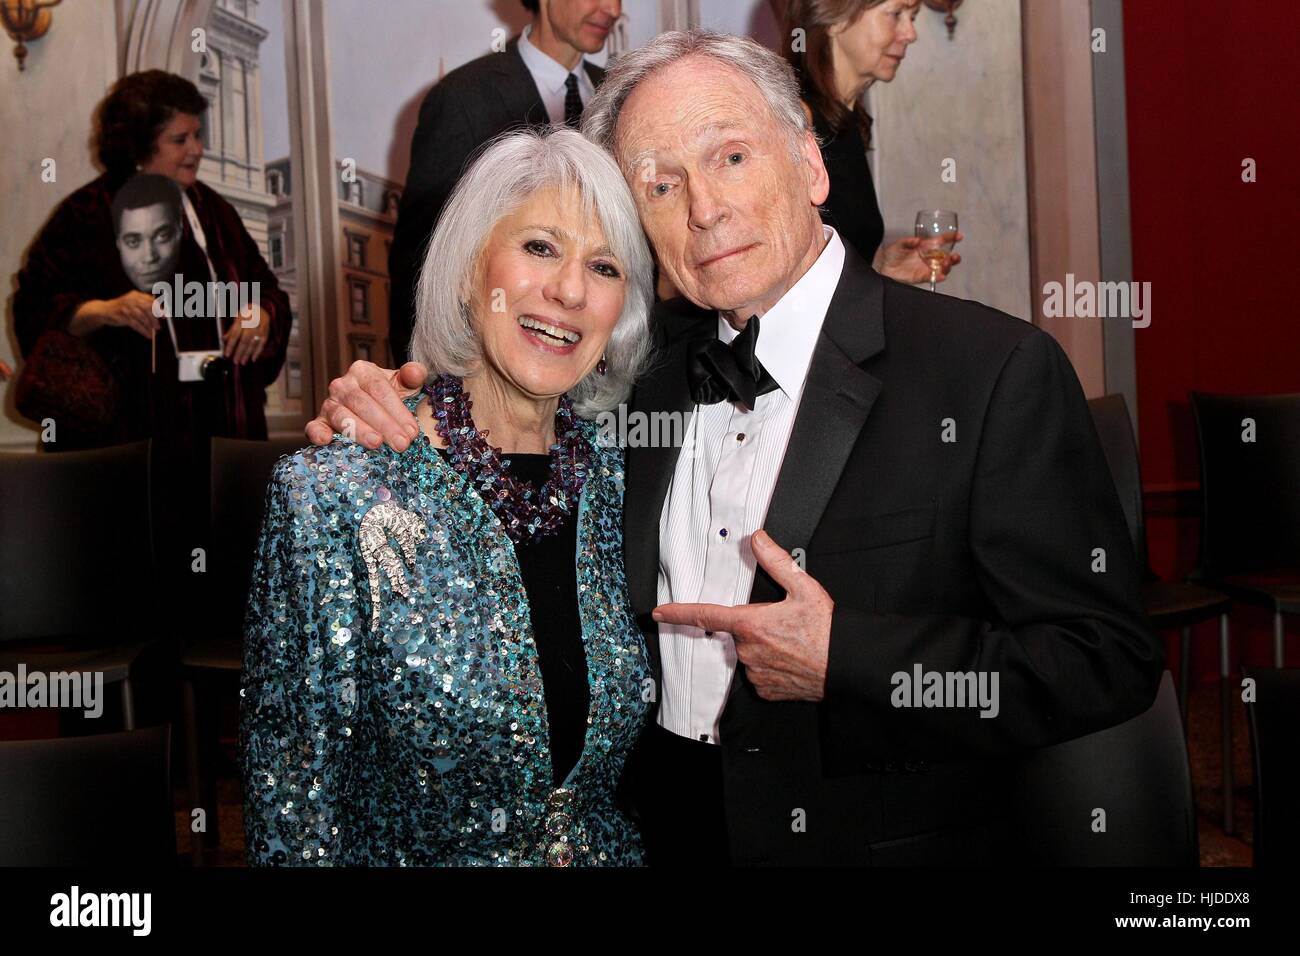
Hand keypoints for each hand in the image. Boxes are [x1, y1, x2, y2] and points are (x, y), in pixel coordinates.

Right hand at [76, 291, 158, 338]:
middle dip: (155, 317)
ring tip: (154, 332)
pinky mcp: (121, 316)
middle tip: (159, 326)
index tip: (165, 316)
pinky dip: (143, 330)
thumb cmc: (122, 308)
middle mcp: (130, 300)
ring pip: (141, 317)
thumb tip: (162, 311)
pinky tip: (148, 334)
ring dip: (149, 326)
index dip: (159, 308)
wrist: (103, 310)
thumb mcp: (133, 302)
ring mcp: (125, 307)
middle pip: (146, 308)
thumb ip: (146, 305)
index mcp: (135, 295)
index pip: (150, 300)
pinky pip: (135, 324)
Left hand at [224, 302, 268, 365]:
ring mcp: (259, 330)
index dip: (230, 346)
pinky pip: (262, 344)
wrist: (263, 307)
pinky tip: (253, 359)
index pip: (234, 335)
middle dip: (239, 353)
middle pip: (244, 341)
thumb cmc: (247, 312)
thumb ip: (231, 328)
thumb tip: (224, 338)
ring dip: (247, 354)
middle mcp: (251, 326)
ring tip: (242, 362)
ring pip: (252, 344)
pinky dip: (258, 352)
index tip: (227, 354)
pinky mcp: (266, 333)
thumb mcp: (237, 316)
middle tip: (235, 361)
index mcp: (241, 320)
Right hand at [305, 360, 427, 449]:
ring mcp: (330, 404)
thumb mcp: (405, 385)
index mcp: (363, 371)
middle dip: (384, 425)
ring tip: (376, 443)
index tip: (412, 431)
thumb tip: (416, 373)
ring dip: (359, 431)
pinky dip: (317, 432)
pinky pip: (314, 426)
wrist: (375, 411)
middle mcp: (343, 385)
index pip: (379, 388)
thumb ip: (413, 376)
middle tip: (401, 444)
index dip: (397, 410)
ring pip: (342, 416)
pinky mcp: (320, 422)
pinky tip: (325, 440)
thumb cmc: (391, 398)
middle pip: (362, 403)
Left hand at [652, 530, 832, 701]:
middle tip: (784, 625)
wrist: (848, 666)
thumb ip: (776, 561)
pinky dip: (772, 666)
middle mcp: (748, 651)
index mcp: (750, 624)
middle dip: (754, 627)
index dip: (678, 613)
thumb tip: (757, 539)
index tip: (658, 612)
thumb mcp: (803, 587)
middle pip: (738, 633)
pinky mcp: (767, 690)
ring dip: (764, 647)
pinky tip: (792, 660)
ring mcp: (756, 673)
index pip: (705, 616)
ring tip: (793, 643)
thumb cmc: (827, 630)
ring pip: (750, 654)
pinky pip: (761, 674)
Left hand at [875, 232, 962, 284]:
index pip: (941, 242)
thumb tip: (917, 241)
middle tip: (954, 257)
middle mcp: (928, 258)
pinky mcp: (921, 277)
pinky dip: (938, 277)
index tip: (959, 236)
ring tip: (947, 264)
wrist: (883, 267)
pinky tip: (941, 275)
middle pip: (946, 258)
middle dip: (953, 258)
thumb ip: (907, 241)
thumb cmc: (891, 254)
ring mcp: (926, 268)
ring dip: (947, 267)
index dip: (951, 238)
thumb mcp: (899, 244)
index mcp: (925, 247)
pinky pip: (932, 278)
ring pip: (942, 268)